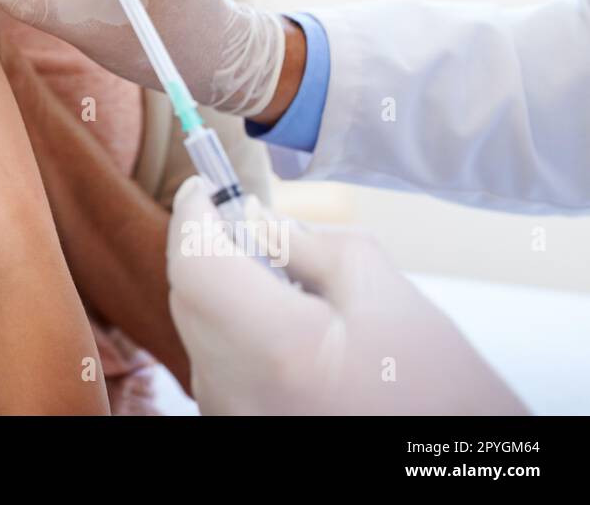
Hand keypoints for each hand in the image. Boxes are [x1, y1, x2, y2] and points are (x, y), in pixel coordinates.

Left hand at [166, 176, 527, 414]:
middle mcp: (236, 391)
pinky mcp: (235, 424)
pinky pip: (213, 359)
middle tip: (241, 217)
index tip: (203, 185)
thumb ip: (301, 241)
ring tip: (277, 278)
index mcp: (275, 349)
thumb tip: (250, 219)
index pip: (195, 264)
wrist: (451, 455)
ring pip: (197, 326)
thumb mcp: (376, 286)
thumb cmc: (434, 379)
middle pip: (189, 295)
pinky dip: (232, 326)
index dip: (193, 216)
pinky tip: (280, 321)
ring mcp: (230, 415)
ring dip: (221, 287)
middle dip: (209, 247)